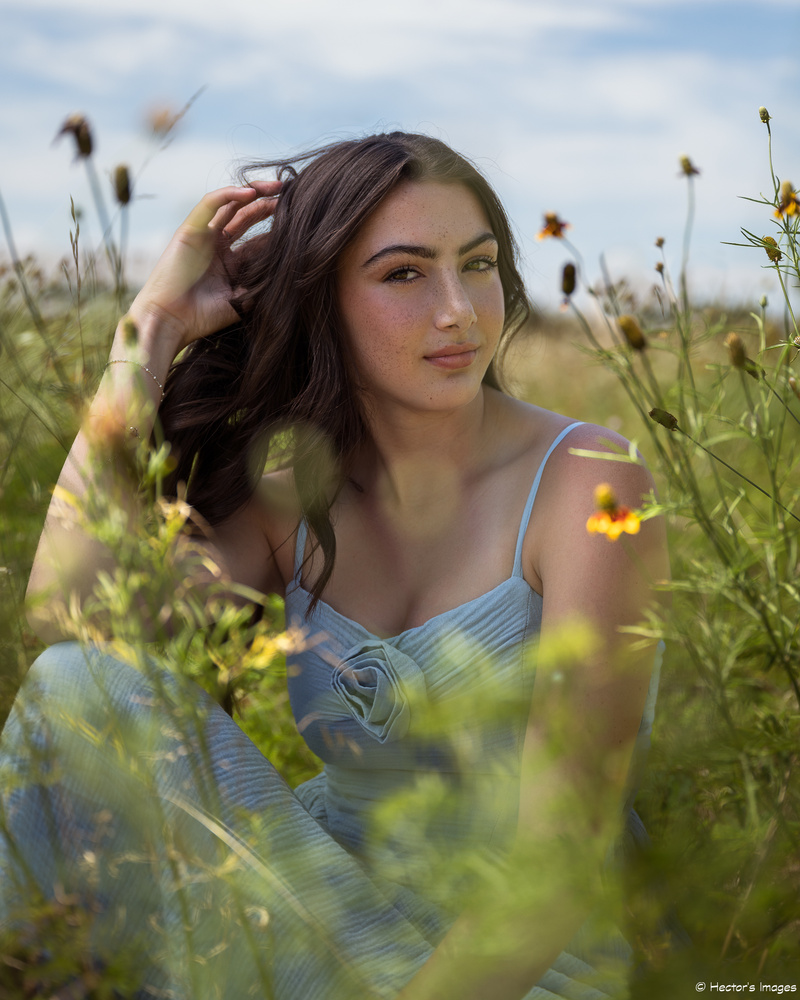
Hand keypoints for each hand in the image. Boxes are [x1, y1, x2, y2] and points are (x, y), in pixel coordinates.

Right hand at [128, 181, 281, 351]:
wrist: (170, 321)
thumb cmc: (201, 317)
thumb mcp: (240, 302)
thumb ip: (260, 288)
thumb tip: (289, 279)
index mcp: (230, 263)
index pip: (258, 240)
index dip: (278, 231)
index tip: (302, 226)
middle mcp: (218, 246)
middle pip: (247, 217)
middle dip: (270, 206)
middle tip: (295, 198)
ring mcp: (204, 236)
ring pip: (231, 204)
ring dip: (254, 192)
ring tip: (278, 187)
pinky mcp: (190, 229)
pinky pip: (210, 203)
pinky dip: (229, 194)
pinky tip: (250, 192)